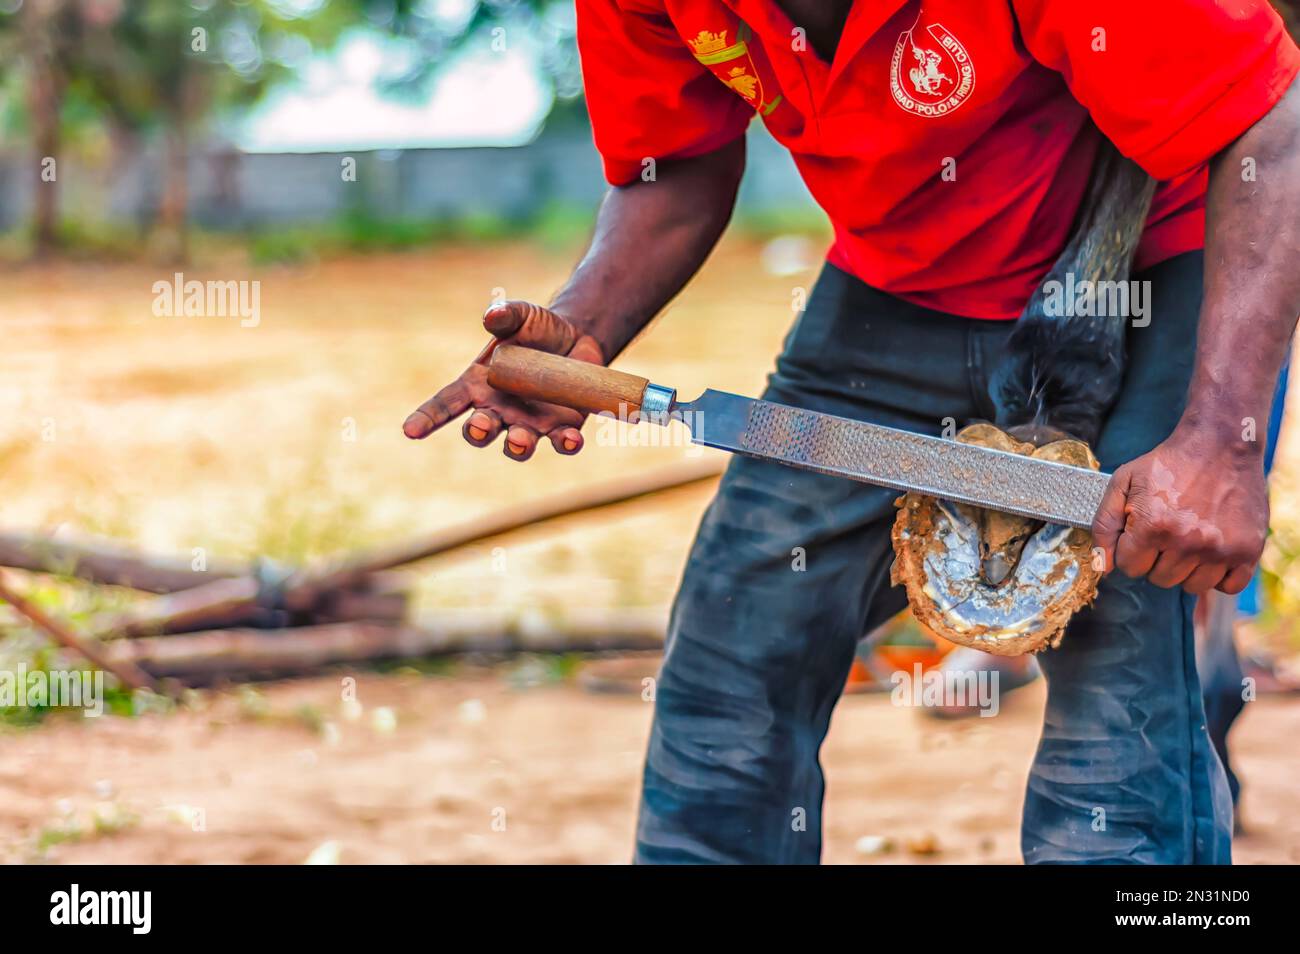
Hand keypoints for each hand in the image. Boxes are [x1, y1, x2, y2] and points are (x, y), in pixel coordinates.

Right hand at [402, 301, 604, 460]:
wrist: (577, 338)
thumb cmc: (537, 329)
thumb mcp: (522, 315)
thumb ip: (506, 314)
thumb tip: (492, 315)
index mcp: (478, 386)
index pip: (446, 404)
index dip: (427, 418)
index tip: (410, 430)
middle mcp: (499, 411)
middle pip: (479, 430)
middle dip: (477, 431)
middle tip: (481, 424)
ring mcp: (530, 424)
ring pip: (518, 445)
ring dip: (516, 445)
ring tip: (518, 439)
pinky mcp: (563, 428)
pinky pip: (562, 443)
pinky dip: (566, 443)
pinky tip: (571, 438)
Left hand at [1092, 425, 1267, 594]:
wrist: (1220, 445)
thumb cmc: (1167, 464)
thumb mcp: (1123, 483)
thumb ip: (1104, 525)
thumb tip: (1101, 567)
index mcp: (1154, 525)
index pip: (1129, 567)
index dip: (1131, 550)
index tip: (1141, 532)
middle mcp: (1188, 542)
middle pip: (1159, 579)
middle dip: (1156, 559)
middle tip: (1167, 531)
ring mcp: (1221, 549)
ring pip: (1191, 586)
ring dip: (1186, 568)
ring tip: (1189, 539)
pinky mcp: (1248, 550)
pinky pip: (1229, 587)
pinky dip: (1219, 576)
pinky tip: (1212, 553)